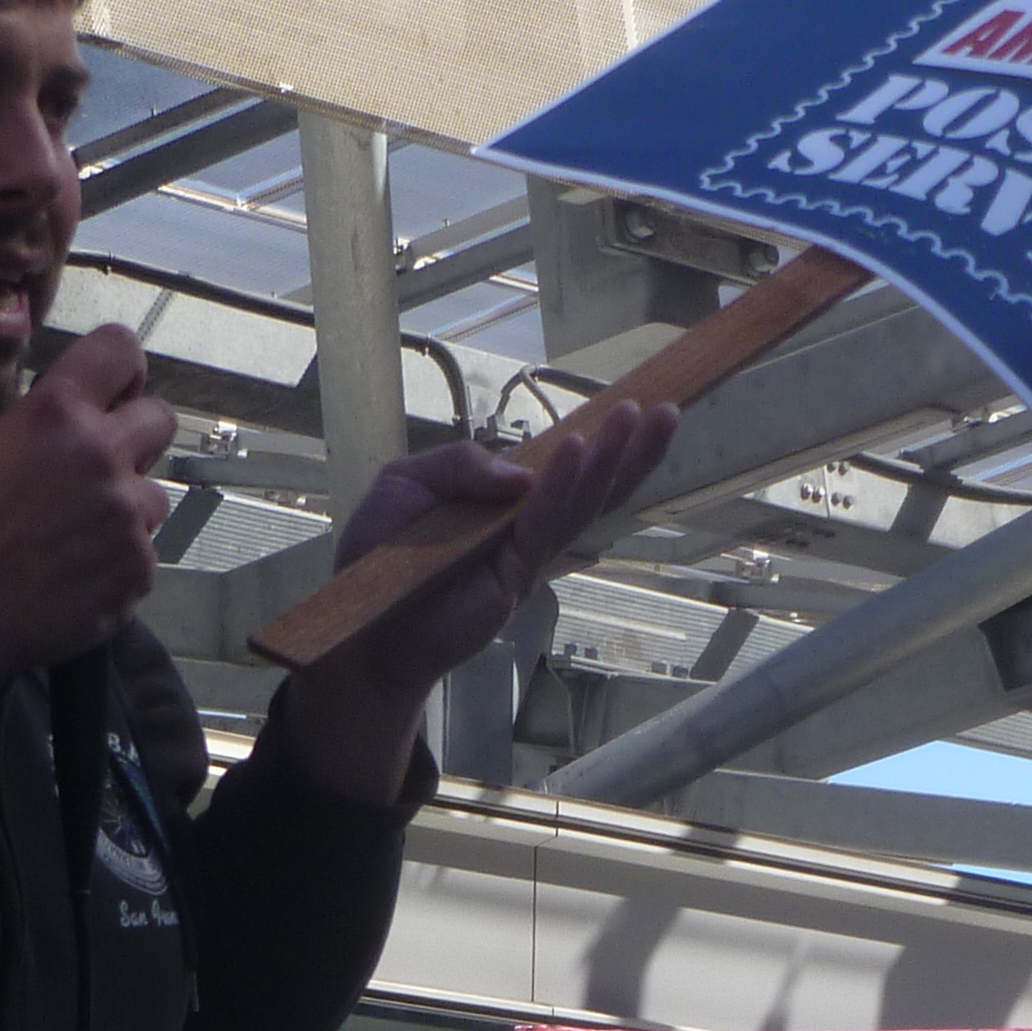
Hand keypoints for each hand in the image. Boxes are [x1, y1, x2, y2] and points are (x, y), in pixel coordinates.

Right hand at [0, 326, 177, 705]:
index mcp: (58, 413)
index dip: (123, 370)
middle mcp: (102, 453)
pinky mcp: (140, 565)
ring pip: (155, 493)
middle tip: (105, 464)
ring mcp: (128, 513)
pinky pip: (145, 549)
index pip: (120, 348)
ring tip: (81, 531)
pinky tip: (81, 570)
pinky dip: (119, 558)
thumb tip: (89, 408)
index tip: (116, 391)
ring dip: (127, 506)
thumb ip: (49, 419)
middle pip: (162, 417)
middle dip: (138, 436)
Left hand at [264, 401, 678, 803]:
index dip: (602, 442)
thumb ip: (459, 464)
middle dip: (630, 449)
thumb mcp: (409, 482)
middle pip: (592, 485)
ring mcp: (526, 554)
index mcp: (507, 502)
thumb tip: (521, 471)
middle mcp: (526, 527)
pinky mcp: (515, 577)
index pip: (565, 468)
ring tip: (638, 420)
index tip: (637, 407)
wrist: (363, 623)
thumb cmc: (382, 553)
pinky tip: (577, 452)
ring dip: (611, 461)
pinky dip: (561, 486)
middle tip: (668, 410)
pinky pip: (543, 524)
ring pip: (581, 502)